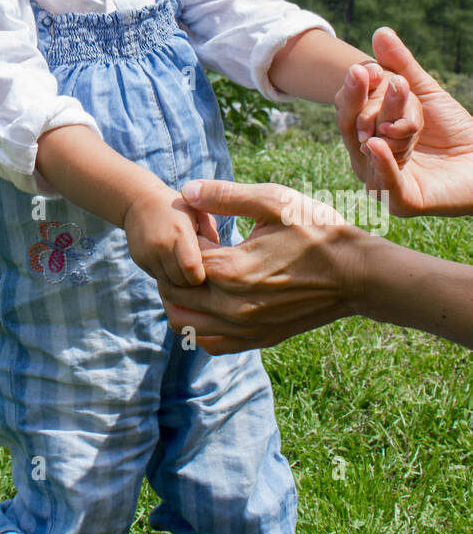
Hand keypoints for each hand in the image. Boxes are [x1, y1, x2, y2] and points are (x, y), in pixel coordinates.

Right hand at [123, 183, 219, 287]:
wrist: (139, 200)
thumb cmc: (176, 207)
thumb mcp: (198, 212)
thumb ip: (211, 232)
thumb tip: (219, 256)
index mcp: (180, 232)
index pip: (192, 269)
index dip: (200, 275)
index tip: (204, 269)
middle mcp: (162, 245)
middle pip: (181, 280)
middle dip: (190, 279)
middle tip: (195, 270)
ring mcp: (148, 253)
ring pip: (168, 282)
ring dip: (178, 279)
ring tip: (183, 266)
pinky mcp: (139, 258)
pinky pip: (157, 277)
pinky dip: (166, 275)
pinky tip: (171, 262)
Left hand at [156, 180, 364, 351]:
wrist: (359, 275)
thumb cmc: (318, 232)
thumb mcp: (274, 202)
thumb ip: (225, 195)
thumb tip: (185, 191)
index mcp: (231, 270)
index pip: (178, 259)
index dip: (182, 238)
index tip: (199, 225)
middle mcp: (231, 307)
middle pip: (175, 293)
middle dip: (174, 268)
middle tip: (194, 248)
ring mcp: (245, 329)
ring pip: (185, 323)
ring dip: (181, 298)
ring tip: (199, 273)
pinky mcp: (259, 339)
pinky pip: (211, 342)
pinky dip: (200, 324)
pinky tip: (213, 300)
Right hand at [336, 28, 472, 215]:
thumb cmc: (455, 130)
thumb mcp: (424, 93)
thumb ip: (400, 66)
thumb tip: (381, 31)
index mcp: (367, 135)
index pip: (349, 109)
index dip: (353, 89)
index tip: (362, 67)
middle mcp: (369, 160)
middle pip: (354, 127)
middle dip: (361, 100)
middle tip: (363, 73)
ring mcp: (383, 182)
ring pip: (373, 149)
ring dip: (387, 120)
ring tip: (400, 93)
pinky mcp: (403, 202)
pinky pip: (386, 184)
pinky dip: (382, 165)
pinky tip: (376, 144)